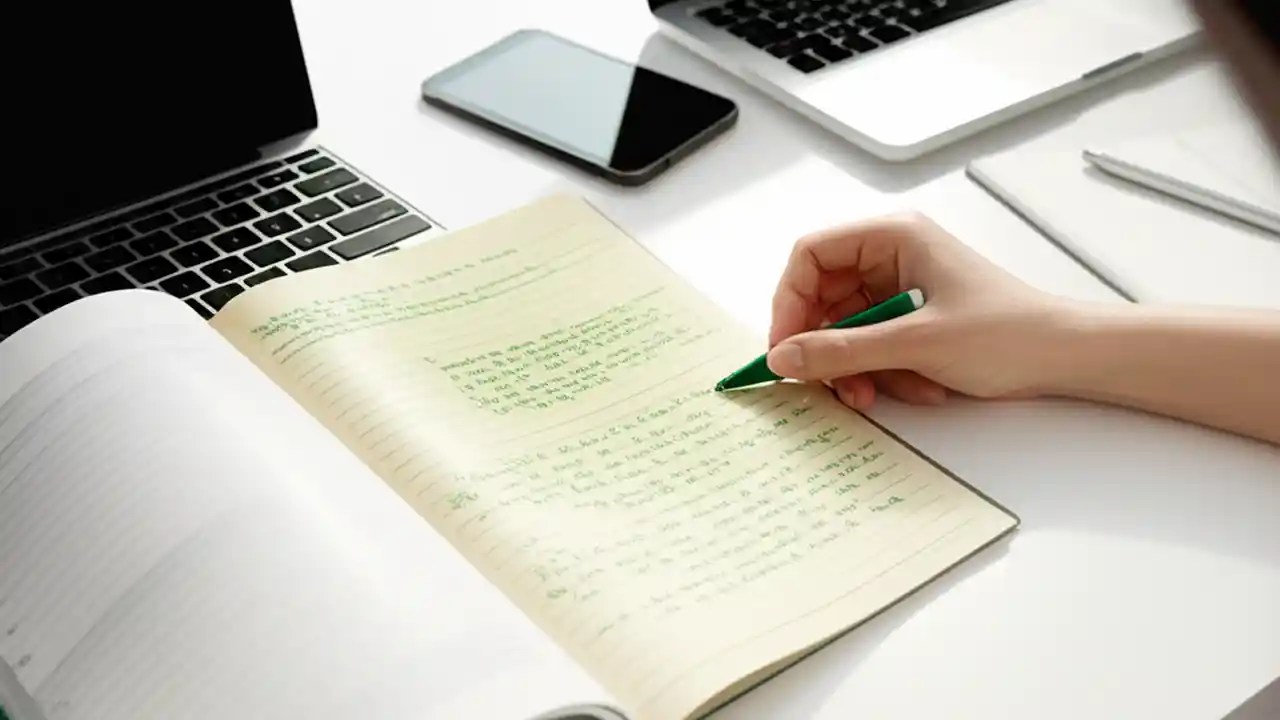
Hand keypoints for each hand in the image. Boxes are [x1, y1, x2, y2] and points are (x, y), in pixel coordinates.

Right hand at [766, 213, 1073, 410]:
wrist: (1067, 358)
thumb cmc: (1007, 333)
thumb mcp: (915, 345)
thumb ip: (842, 351)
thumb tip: (783, 358)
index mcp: (893, 236)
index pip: (811, 255)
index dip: (789, 302)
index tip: (786, 348)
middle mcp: (892, 255)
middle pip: (823, 296)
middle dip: (825, 345)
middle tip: (827, 383)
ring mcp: (902, 288)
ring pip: (844, 328)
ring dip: (854, 367)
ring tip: (874, 394)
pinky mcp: (913, 319)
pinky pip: (872, 346)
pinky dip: (881, 372)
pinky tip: (913, 388)